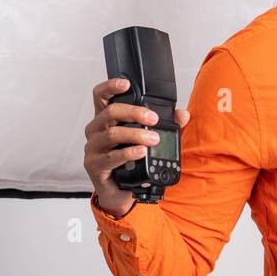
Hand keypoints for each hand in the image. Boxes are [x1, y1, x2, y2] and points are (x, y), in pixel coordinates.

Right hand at [84, 78, 191, 216]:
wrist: (120, 191)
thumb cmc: (130, 161)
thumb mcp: (147, 139)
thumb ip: (165, 125)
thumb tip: (183, 115)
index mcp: (106, 120)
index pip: (101, 96)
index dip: (110, 86)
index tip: (126, 84)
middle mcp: (96, 131)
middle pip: (110, 111)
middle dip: (134, 112)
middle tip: (153, 118)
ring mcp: (93, 148)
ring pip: (112, 134)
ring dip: (135, 134)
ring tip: (153, 138)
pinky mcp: (95, 166)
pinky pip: (111, 157)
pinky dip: (128, 153)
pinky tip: (141, 152)